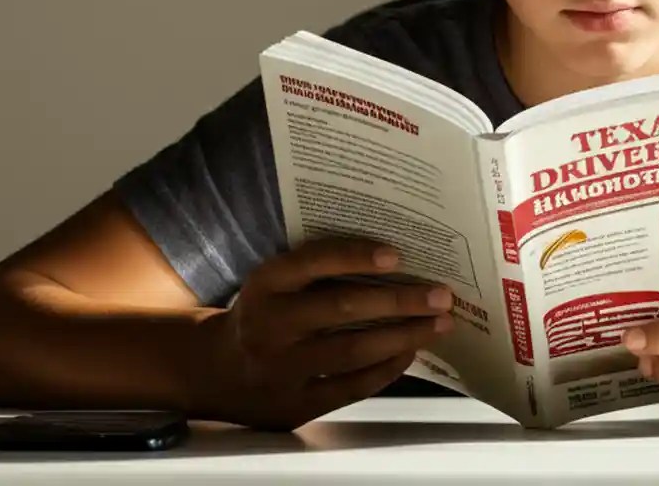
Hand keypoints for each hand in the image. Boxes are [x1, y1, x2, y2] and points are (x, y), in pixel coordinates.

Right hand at [192, 239, 452, 430]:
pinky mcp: (294, 403)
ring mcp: (281, 368)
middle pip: (342, 308)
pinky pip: (350, 387)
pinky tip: (408, 353)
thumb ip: (316, 269)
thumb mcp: (274, 284)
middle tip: (441, 295)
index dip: (354, 256)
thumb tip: (392, 258)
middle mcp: (269, 324)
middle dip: (399, 301)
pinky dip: (385, 370)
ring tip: (439, 324)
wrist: (217, 370)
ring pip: (351, 351)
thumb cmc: (265, 314)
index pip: (311, 262)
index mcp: (265, 284)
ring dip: (403, 336)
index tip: (396, 255)